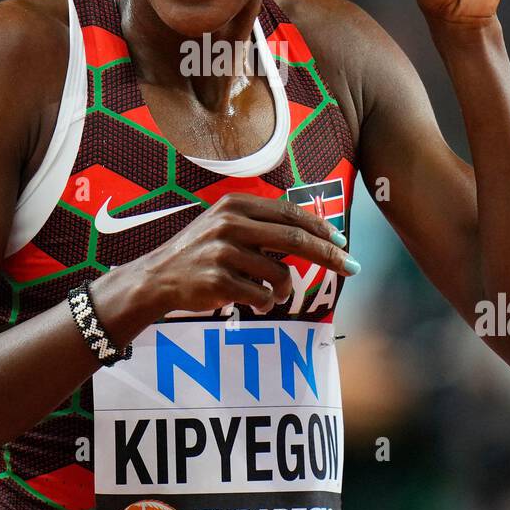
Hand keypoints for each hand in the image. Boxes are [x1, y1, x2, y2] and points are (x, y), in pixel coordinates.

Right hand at [139, 193, 353, 317]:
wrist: (158, 277)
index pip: (289, 214)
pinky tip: (256, 304)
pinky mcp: (217, 281)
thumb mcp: (226, 224)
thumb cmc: (201, 252)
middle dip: (328, 255)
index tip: (342, 241)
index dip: (320, 228)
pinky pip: (261, 296)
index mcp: (236, 205)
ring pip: (279, 274)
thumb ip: (263, 225)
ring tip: (276, 296)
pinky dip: (265, 304)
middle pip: (294, 240)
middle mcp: (230, 224)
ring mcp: (222, 252)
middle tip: (350, 267)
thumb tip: (314, 233)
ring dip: (285, 290)